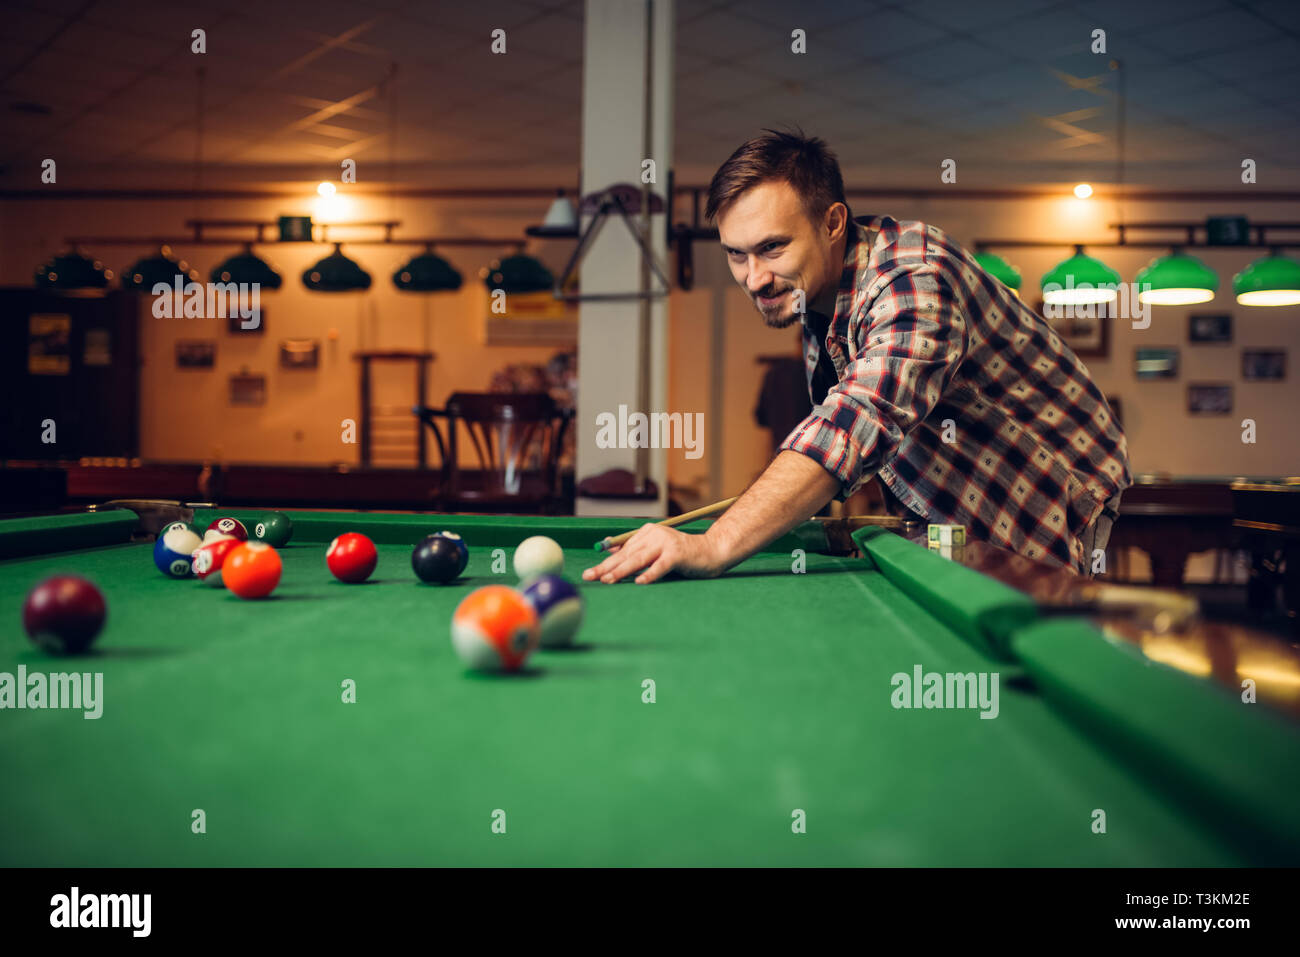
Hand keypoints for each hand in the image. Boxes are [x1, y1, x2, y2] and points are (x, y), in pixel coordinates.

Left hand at [582, 524, 725, 583]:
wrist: (710, 552)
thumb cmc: (681, 556)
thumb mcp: (655, 551)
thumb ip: (635, 550)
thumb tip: (608, 551)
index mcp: (646, 533)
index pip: (622, 550)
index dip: (605, 563)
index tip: (589, 574)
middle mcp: (654, 534)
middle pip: (626, 554)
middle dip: (606, 567)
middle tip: (590, 577)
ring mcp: (666, 543)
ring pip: (639, 559)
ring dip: (622, 571)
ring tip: (608, 580)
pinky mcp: (678, 554)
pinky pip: (661, 566)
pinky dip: (650, 574)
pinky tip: (640, 582)